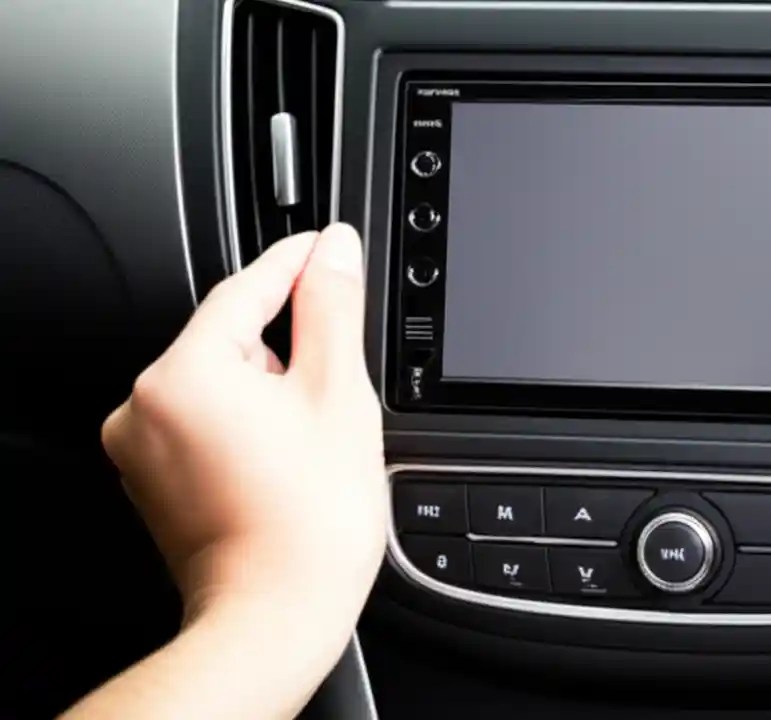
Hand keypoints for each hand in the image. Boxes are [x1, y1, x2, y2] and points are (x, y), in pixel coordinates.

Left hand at [101, 223, 385, 633]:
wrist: (276, 615)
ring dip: (270, 386)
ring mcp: (143, 448)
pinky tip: (287, 457)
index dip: (296, 262)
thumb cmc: (307, 523)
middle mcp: (145, 406)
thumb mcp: (337, 393)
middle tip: (340, 375)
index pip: (246, 288)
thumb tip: (332, 249)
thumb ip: (332, 307)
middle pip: (231, 339)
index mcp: (183, 373)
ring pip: (221, 382)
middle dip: (288, 344)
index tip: (326, 246)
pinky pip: (205, 423)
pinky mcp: (154, 480)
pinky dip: (247, 423)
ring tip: (316, 434)